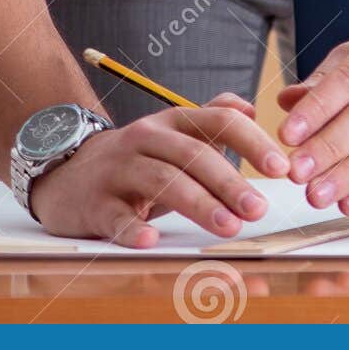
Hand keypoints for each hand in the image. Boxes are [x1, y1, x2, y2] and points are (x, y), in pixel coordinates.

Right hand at [29, 92, 289, 245]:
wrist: (66, 173)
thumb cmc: (136, 160)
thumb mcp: (172, 133)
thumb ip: (211, 119)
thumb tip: (251, 109)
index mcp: (172, 122)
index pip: (218, 122)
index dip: (252, 142)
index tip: (281, 167)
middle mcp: (146, 139)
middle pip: (192, 155)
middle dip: (229, 181)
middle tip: (258, 208)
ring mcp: (118, 169)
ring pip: (162, 181)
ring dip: (199, 205)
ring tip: (228, 227)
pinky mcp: (94, 202)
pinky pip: (115, 215)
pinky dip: (133, 228)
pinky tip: (151, 240)